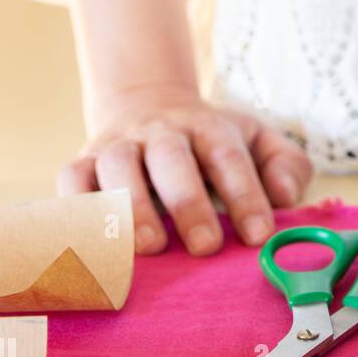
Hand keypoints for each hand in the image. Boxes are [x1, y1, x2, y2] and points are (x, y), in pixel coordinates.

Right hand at [58, 86, 312, 254]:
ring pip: (117, 168)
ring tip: (151, 248)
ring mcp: (117, 146)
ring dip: (132, 208)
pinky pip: (71, 182)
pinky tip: (95, 244)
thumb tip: (285, 196)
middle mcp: (159, 132)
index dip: (245, 196)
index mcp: (207, 127)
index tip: (258, 236)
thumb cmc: (213, 143)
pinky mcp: (81, 163)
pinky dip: (77, 209)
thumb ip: (287, 164)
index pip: (228, 158)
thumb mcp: (259, 141)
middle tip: (206, 247)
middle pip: (171, 161)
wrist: (149, 108)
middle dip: (188, 203)